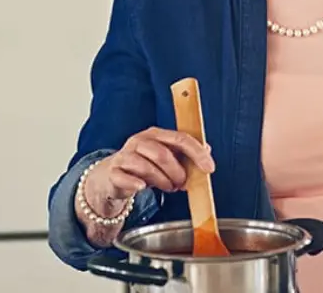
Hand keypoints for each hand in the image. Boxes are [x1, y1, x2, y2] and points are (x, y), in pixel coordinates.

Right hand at [82, 127, 214, 214]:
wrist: (113, 176)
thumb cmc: (144, 165)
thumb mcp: (166, 158)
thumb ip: (185, 155)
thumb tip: (207, 150)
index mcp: (155, 134)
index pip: (180, 138)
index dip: (197, 153)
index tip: (209, 168)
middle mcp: (139, 141)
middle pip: (162, 154)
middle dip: (177, 172)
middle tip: (182, 183)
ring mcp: (125, 156)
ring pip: (146, 167)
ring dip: (162, 181)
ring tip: (168, 188)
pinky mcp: (114, 172)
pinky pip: (125, 178)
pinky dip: (136, 184)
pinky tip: (143, 187)